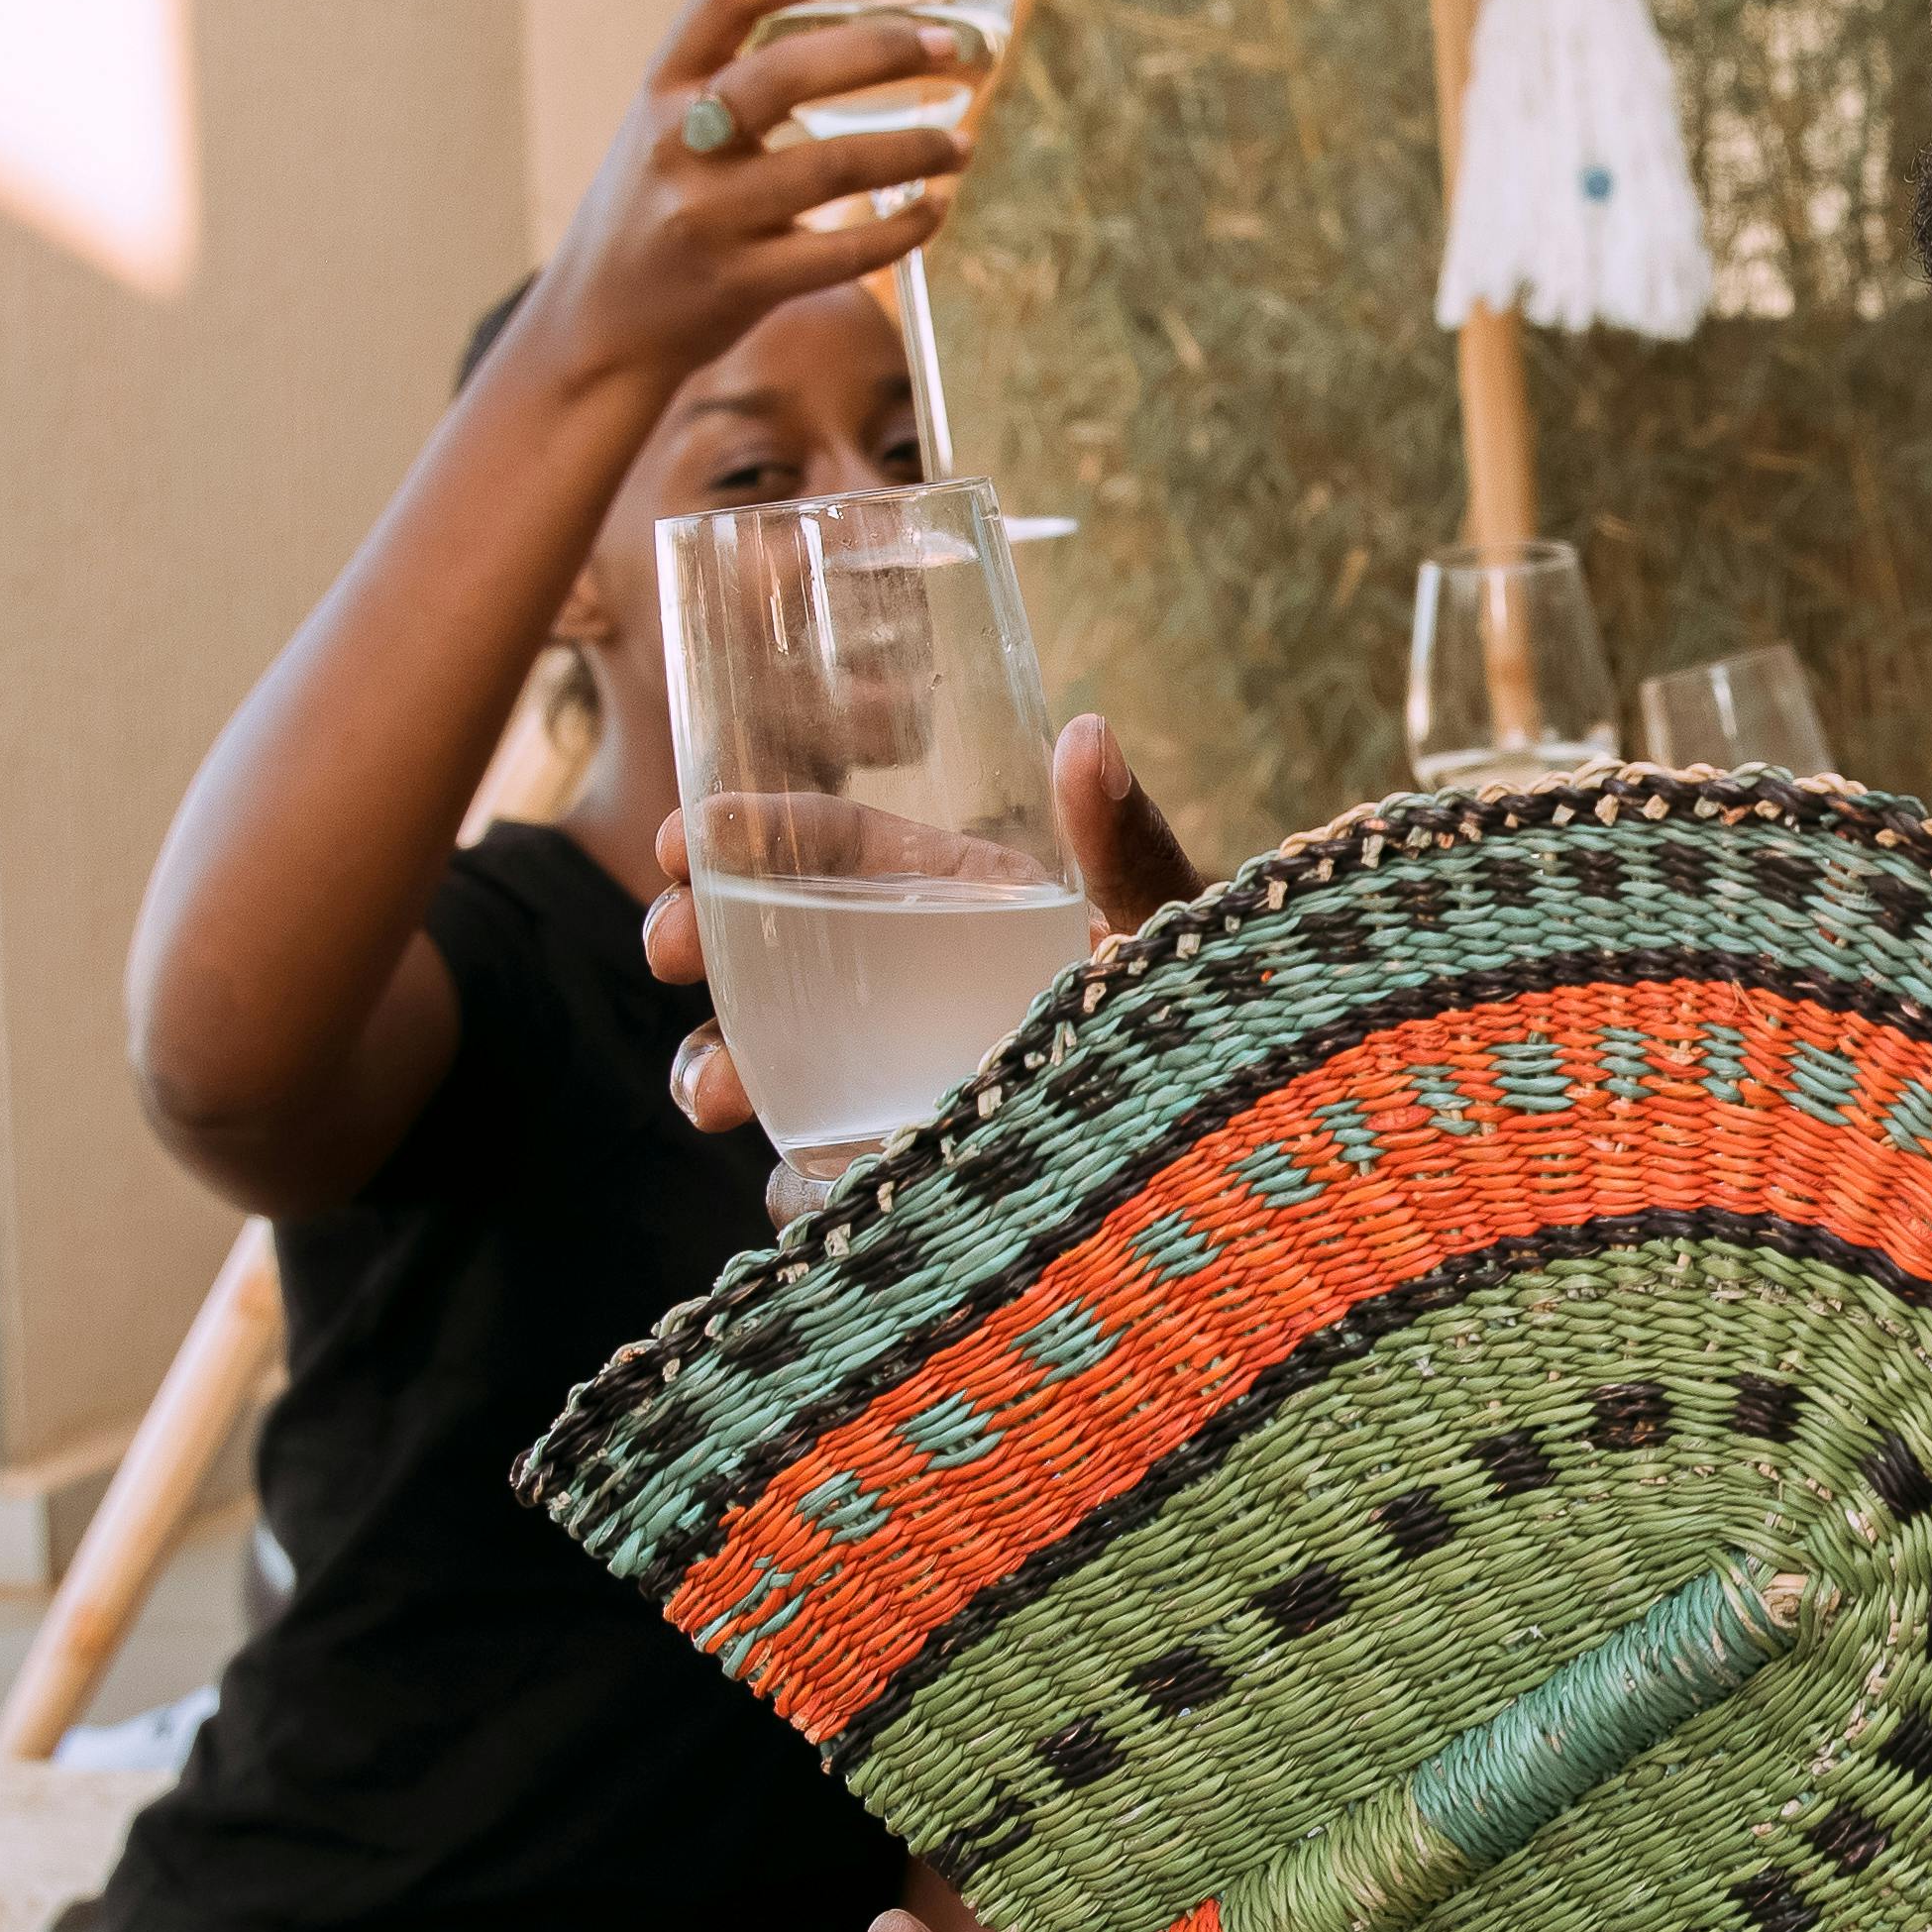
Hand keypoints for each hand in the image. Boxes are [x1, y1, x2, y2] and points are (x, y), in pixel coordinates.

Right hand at [497, 0, 984, 408]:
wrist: (599, 325)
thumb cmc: (656, 210)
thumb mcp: (668, 127)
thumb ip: (734, 82)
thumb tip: (859, 30)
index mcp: (661, 85)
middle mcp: (676, 141)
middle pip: (787, 73)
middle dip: (882, 51)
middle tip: (952, 47)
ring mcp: (706, 215)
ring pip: (831, 168)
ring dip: (913, 149)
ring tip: (961, 142)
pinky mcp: (740, 282)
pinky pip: (842, 252)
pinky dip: (902, 229)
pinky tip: (934, 209)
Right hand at [656, 714, 1199, 1162]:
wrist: (1262, 1147)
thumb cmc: (1228, 1020)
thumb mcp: (1175, 934)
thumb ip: (1129, 852)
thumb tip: (1085, 736)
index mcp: (965, 903)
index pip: (834, 848)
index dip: (750, 832)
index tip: (686, 837)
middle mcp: (918, 986)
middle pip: (774, 949)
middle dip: (698, 941)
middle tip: (668, 946)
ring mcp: (902, 1082)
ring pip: (776, 1066)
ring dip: (716, 1068)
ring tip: (715, 1094)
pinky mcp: (912, 1177)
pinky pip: (828, 1180)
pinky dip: (798, 1189)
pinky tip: (801, 1195)